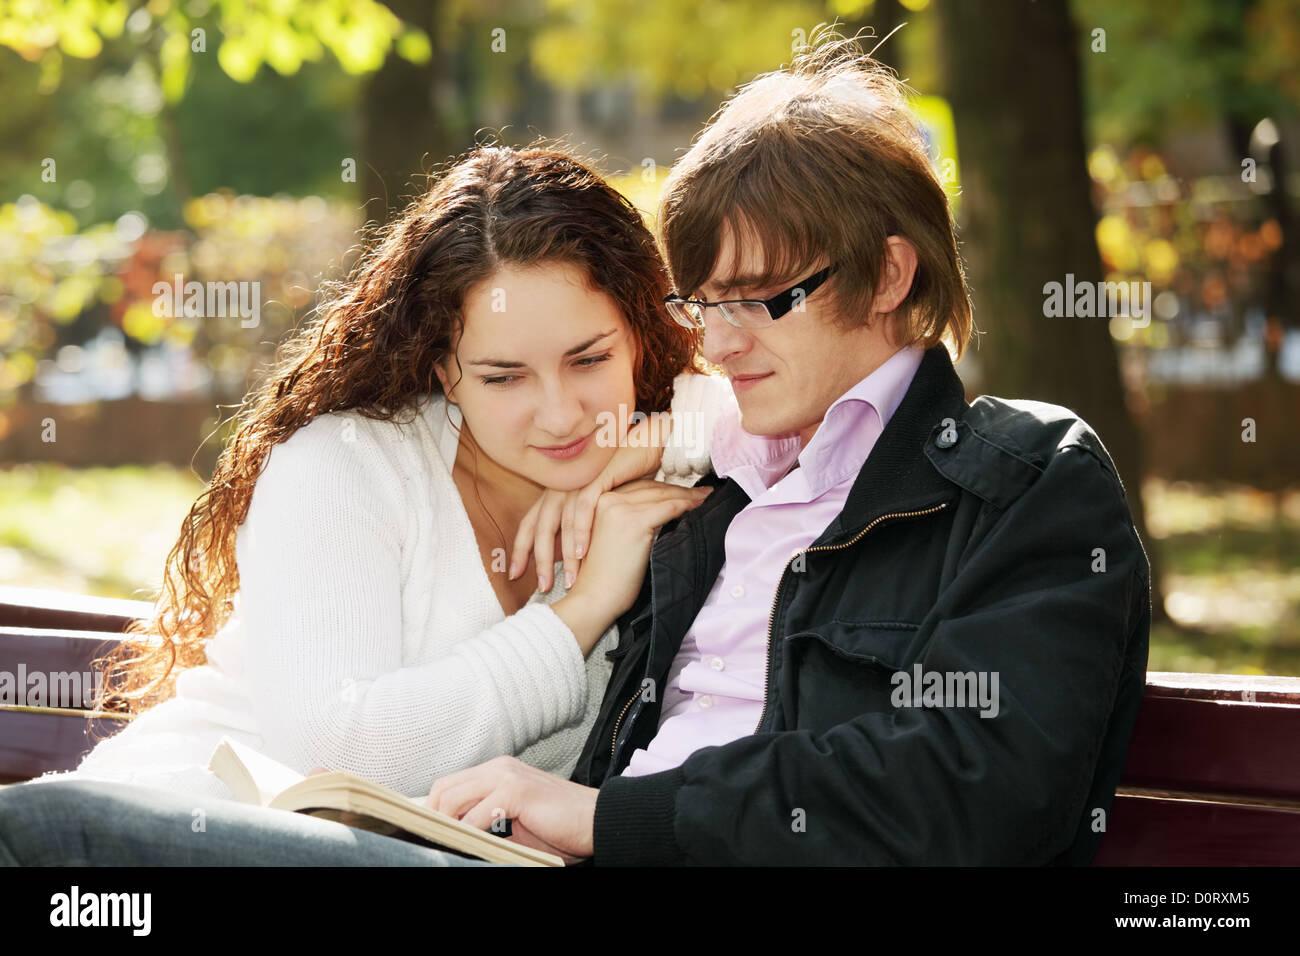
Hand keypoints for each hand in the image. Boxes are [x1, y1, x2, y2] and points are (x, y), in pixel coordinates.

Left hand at [425, 755, 597, 864]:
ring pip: (453, 798)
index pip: (451, 784)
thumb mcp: (515, 822)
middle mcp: (499, 768)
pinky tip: (472, 846)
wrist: (596, 820)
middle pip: (444, 787)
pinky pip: (475, 817)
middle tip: (432, 841)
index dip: (435, 808)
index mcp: (498, 771)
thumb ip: (486, 821)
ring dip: (446, 825)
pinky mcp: (515, 791)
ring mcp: (506, 776)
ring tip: (448, 845)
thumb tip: (456, 836)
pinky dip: (467, 835)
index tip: (426, 832)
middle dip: (433, 816)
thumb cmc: (561, 826)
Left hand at [509, 411, 672, 592]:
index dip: (521, 549)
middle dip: (540, 560)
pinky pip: (583, 508)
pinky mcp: (594, 476)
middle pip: (541, 527)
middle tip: (543, 587)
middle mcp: (560, 486)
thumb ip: (584, 522)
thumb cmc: (623, 477)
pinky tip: (583, 552)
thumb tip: (575, 552)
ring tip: (570, 579)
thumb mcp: (599, 503)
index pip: (531, 523)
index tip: (515, 574)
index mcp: (556, 493)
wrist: (644, 445)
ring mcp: (576, 480)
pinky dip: (581, 531)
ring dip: (565, 554)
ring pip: (562, 522)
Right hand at [550, 477, 710, 652]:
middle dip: (680, 489)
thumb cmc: (606, 577)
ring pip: (663, 495)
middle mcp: (607, 499)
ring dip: (688, 496)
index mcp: (599, 502)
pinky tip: (699, 506)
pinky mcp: (634, 522)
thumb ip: (629, 519)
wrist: (594, 598)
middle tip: (703, 492)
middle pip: (653, 488)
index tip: (686, 491)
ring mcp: (620, 509)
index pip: (641, 487)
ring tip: (706, 498)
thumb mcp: (613, 538)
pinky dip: (687, 505)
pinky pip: (669, 508)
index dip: (666, 488)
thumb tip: (664, 511)